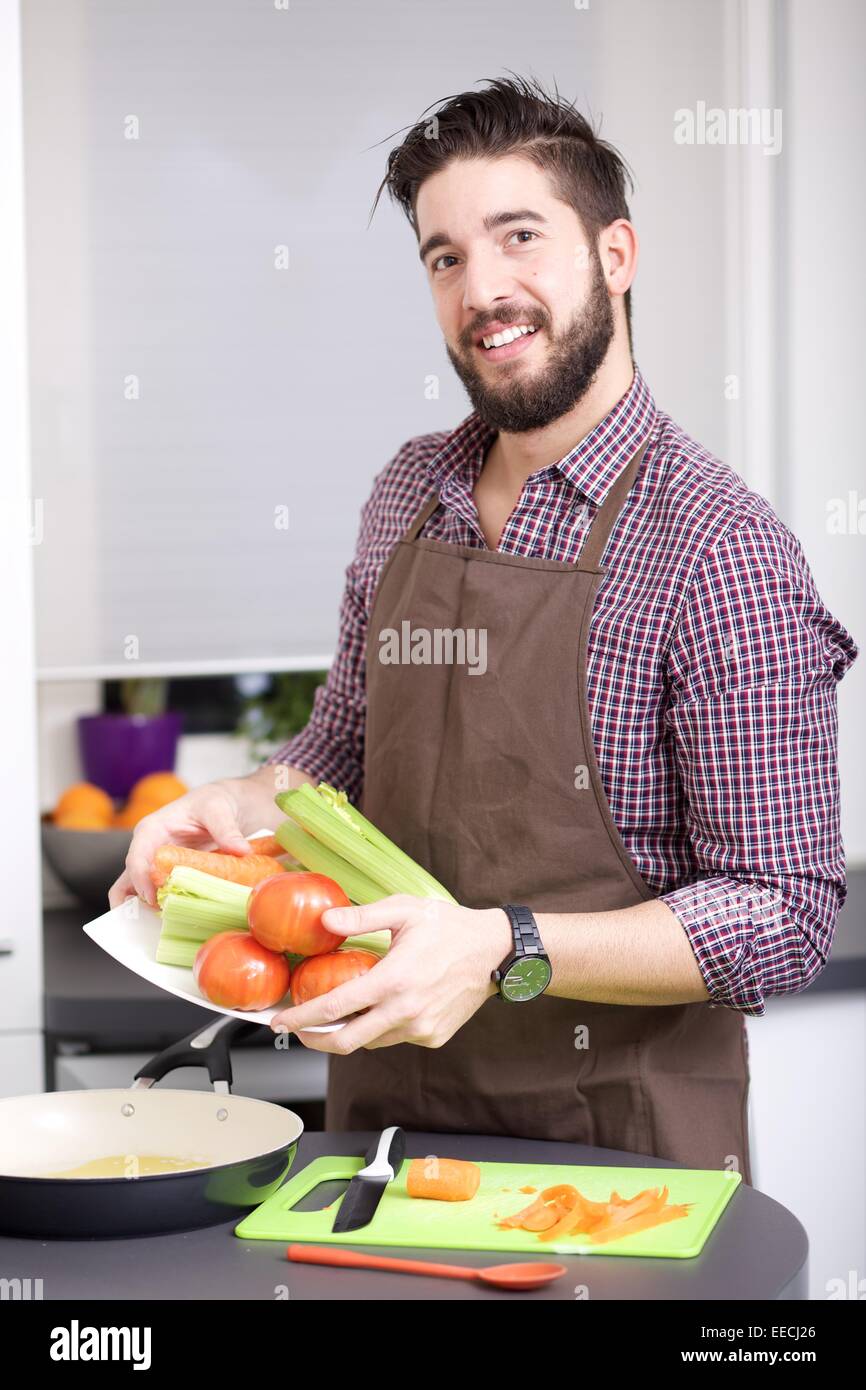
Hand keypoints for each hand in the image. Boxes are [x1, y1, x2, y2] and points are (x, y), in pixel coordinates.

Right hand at [107, 770, 284, 909]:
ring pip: (138, 892)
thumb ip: (226, 828)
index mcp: (151, 830)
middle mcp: (148, 849)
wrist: (228, 804)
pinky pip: (158, 895)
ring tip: (165, 926)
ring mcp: (157, 865)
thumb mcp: (219, 808)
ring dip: (147, 911)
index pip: (137, 858)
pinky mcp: (170, 876)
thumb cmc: (216, 800)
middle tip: (160, 919)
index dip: (141, 880)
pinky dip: (162, 909)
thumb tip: (240, 850)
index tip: (153, 899)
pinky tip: (177, 922)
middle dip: (139, 902)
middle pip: (131, 881)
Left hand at [269, 895, 512, 1053]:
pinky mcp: (433, 1038)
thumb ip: (362, 918)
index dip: (302, 1018)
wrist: (495, 952)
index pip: (335, 1008)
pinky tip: (384, 1006)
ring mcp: (420, 1029)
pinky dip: (381, 1027)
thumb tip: (324, 922)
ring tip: (340, 1012)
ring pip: (371, 1041)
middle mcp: (405, 1012)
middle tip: (298, 1029)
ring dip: (350, 1031)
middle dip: (315, 1040)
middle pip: (346, 1041)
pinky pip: (395, 1039)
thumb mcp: (405, 910)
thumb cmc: (449, 927)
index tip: (281, 1021)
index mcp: (394, 981)